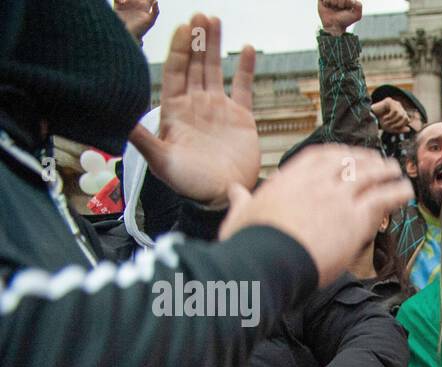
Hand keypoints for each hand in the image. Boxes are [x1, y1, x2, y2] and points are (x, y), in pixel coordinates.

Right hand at [114, 0, 159, 40]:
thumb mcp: (150, 22)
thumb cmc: (140, 30)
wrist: (127, 36)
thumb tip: (156, 1)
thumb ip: (155, 12)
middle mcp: (136, 5)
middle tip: (135, 0)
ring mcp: (127, 5)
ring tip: (126, 1)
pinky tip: (122, 2)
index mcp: (144, 7)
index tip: (145, 0)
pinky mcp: (118, 6)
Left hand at [128, 15, 259, 207]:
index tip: (183, 27)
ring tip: (215, 21)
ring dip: (215, 46)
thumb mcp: (161, 161)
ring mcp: (218, 109)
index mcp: (175, 110)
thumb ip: (142, 138)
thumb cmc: (189, 183)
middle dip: (197, 39)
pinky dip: (245, 69)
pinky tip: (246, 49)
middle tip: (201, 15)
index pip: (175, 71)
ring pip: (215, 70)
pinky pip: (243, 88)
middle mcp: (196, 105)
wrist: (221, 196)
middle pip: (194, 64)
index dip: (179, 49)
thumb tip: (117, 119)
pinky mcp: (241, 118)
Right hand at [219, 144, 411, 286]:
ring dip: (385, 172)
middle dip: (365, 160)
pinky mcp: (355, 217)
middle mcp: (316, 181)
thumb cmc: (250, 244)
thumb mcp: (240, 216)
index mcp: (289, 178)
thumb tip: (232, 190)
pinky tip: (406, 191)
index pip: (320, 157)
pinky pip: (383, 198)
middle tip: (378, 162)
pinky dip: (397, 192)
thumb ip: (241, 200)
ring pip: (369, 176)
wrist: (268, 260)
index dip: (338, 155)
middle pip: (348, 162)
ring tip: (397, 173)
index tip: (347, 156)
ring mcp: (338, 196)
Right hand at [319, 0, 362, 35]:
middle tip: (339, 8)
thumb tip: (355, 1)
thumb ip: (359, 6)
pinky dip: (327, 2)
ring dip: (333, 2)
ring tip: (333, 7)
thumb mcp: (356, 15)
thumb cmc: (345, 21)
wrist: (334, 26)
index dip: (347, 2)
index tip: (346, 8)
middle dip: (341, 2)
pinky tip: (327, 6)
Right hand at [372, 98, 413, 133]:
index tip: (393, 128)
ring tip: (385, 122)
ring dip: (392, 121)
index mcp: (400, 112)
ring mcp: (394, 103)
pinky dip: (389, 117)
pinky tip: (384, 117)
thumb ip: (400, 129)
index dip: (401, 125)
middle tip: (389, 126)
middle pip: (405, 117)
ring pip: (400, 114)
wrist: (370, 118)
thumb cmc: (380, 123)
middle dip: (397, 124)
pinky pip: (395, 111)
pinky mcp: (389, 101)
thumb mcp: (392, 128)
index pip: (407, 119)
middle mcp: (399, 106)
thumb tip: (409, 129)